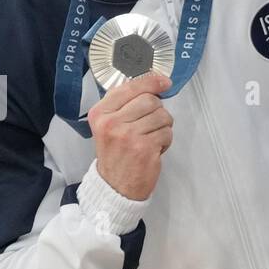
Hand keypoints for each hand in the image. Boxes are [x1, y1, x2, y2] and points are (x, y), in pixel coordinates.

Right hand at [88, 72, 173, 200]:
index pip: (131, 87)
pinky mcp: (144, 147)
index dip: (152, 82)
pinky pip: (167, 132)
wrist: (114, 187)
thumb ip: (124, 103)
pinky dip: (165, 140)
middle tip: (148, 126)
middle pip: (150, 100)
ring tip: (149, 139)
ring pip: (162, 115)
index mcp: (100, 113)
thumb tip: (155, 82)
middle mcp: (111, 123)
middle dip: (157, 111)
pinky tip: (152, 149)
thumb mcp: (109, 125)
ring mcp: (128, 135)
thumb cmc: (116, 154)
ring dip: (162, 127)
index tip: (164, 82)